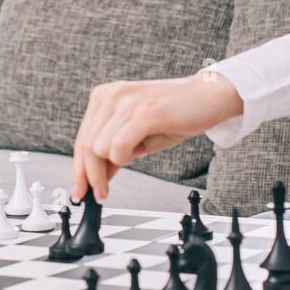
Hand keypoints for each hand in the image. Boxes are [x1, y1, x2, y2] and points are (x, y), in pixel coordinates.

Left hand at [71, 73, 242, 203]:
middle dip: (92, 176)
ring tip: (137, 153)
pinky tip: (136, 154)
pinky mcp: (144, 112)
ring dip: (116, 162)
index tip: (80, 191)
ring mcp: (127, 102)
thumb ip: (115, 152)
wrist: (210, 96)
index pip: (82, 139)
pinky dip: (124, 157)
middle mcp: (111, 95)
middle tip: (102, 194)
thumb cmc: (176, 113)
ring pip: (99, 149)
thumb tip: (96, 177)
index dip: (79, 169)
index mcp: (105, 96)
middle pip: (87, 147)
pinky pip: (118, 146)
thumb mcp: (138, 134)